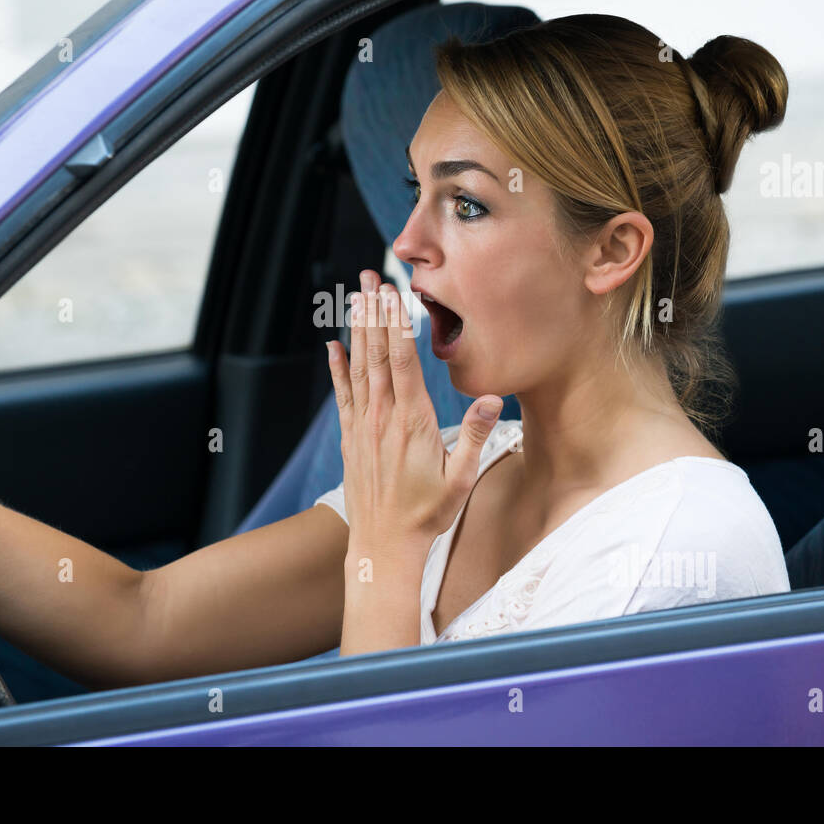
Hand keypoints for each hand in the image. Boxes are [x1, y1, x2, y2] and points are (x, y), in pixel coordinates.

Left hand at [325, 269, 504, 550]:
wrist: (385, 546)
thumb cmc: (429, 514)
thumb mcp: (462, 477)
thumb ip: (474, 435)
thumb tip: (490, 397)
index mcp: (412, 422)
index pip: (402, 362)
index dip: (396, 324)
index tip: (393, 292)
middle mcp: (383, 418)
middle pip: (376, 354)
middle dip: (374, 312)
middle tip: (370, 277)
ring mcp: (364, 427)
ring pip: (358, 367)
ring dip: (358, 329)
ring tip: (355, 296)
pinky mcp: (352, 439)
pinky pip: (343, 395)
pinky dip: (337, 368)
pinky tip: (333, 345)